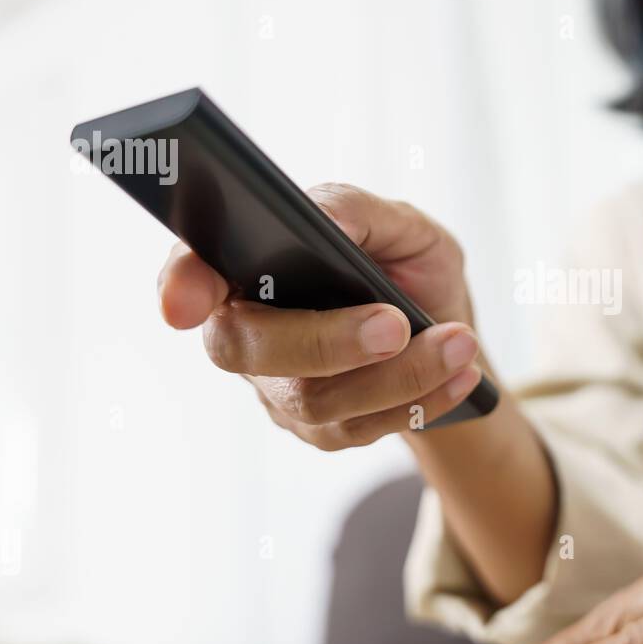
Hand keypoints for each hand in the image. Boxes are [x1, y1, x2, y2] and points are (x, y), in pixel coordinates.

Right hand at [157, 183, 483, 446]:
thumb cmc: (407, 264)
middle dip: (327, 340)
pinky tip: (462, 375)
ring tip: (459, 343)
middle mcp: (247, 331)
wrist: (447, 329)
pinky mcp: (319, 430)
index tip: (182, 304)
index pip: (192, 272)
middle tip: (396, 324)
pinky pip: (360, 429)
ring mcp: (277, 389)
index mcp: (247, 265)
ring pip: (315, 401)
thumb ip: (358, 212)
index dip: (179, 285)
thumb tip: (328, 225)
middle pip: (249, 349)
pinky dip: (421, 400)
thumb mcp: (402, 226)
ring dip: (399, 373)